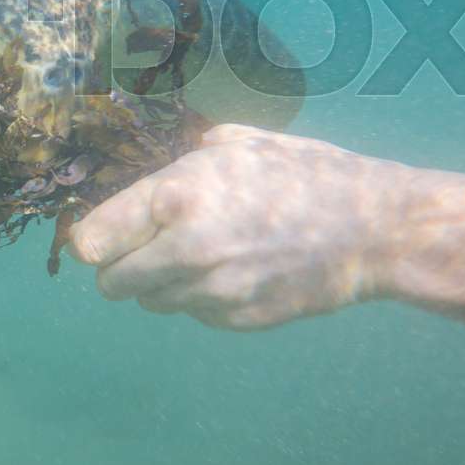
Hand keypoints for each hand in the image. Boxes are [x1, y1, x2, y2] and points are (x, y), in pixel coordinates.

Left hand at [70, 124, 421, 327]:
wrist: (372, 229)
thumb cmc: (305, 172)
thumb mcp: (235, 144)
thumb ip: (180, 162)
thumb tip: (146, 180)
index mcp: (177, 197)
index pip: (94, 241)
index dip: (91, 239)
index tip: (99, 236)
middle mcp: (186, 251)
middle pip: (111, 283)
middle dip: (120, 266)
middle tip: (141, 250)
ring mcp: (213, 293)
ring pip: (151, 302)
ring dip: (160, 283)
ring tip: (197, 255)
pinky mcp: (237, 320)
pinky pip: (194, 314)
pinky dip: (200, 298)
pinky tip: (233, 271)